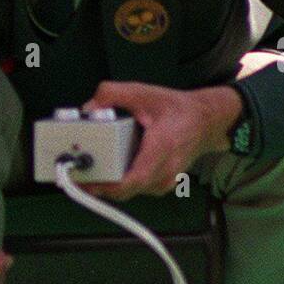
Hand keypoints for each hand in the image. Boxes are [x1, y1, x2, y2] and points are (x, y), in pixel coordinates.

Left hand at [81, 81, 242, 200]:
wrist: (207, 121)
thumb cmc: (177, 109)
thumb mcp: (144, 92)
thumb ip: (112, 94)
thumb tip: (88, 108)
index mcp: (162, 148)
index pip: (132, 179)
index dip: (105, 184)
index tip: (83, 180)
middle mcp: (164, 172)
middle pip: (123, 189)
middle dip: (97, 182)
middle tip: (75, 171)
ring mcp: (164, 183)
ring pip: (127, 191)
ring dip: (107, 182)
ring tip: (88, 167)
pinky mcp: (160, 185)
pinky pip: (134, 188)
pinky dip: (118, 180)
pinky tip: (108, 167)